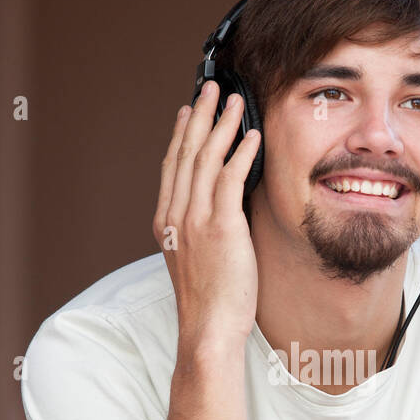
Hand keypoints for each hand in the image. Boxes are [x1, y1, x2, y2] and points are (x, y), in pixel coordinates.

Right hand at [154, 80, 261, 348]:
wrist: (208, 329)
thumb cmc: (210, 304)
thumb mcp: (199, 261)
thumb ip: (204, 231)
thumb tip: (224, 209)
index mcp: (168, 224)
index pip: (172, 168)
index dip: (180, 136)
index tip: (188, 112)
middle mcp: (176, 216)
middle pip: (185, 154)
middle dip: (199, 117)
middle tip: (211, 90)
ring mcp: (195, 220)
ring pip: (205, 159)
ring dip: (221, 125)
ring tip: (234, 101)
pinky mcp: (219, 227)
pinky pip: (229, 179)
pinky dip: (240, 153)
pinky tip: (252, 135)